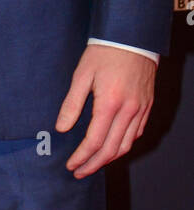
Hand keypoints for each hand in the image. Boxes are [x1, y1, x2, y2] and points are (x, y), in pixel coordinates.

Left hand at [55, 46, 155, 177]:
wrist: (131, 37)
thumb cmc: (103, 52)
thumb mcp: (82, 74)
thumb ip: (72, 103)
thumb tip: (61, 128)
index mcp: (110, 103)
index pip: (94, 141)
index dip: (81, 157)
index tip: (71, 165)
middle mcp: (128, 111)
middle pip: (111, 150)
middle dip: (93, 164)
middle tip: (79, 172)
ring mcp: (140, 110)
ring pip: (126, 145)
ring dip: (108, 159)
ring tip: (92, 163)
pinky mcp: (146, 106)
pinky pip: (136, 134)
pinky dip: (123, 145)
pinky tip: (111, 147)